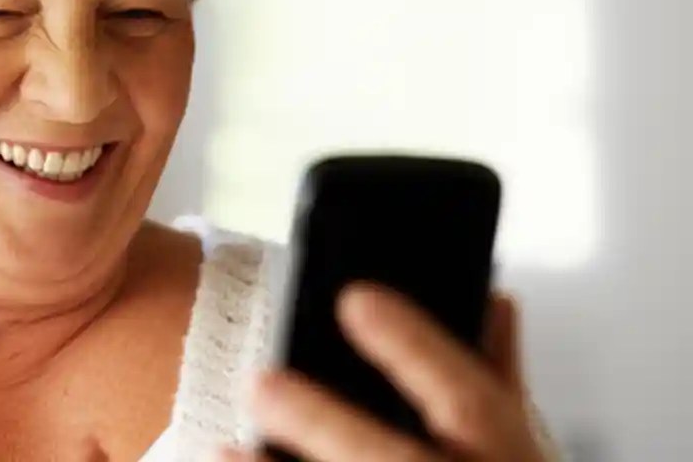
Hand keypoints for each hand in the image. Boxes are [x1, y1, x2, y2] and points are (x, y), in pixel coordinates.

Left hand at [211, 284, 548, 460]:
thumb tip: (491, 298)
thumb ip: (496, 375)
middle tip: (260, 383)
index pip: (468, 398)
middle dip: (326, 424)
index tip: (354, 298)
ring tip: (225, 450)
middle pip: (395, 461)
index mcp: (510, 458)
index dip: (413, 347)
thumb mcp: (519, 443)